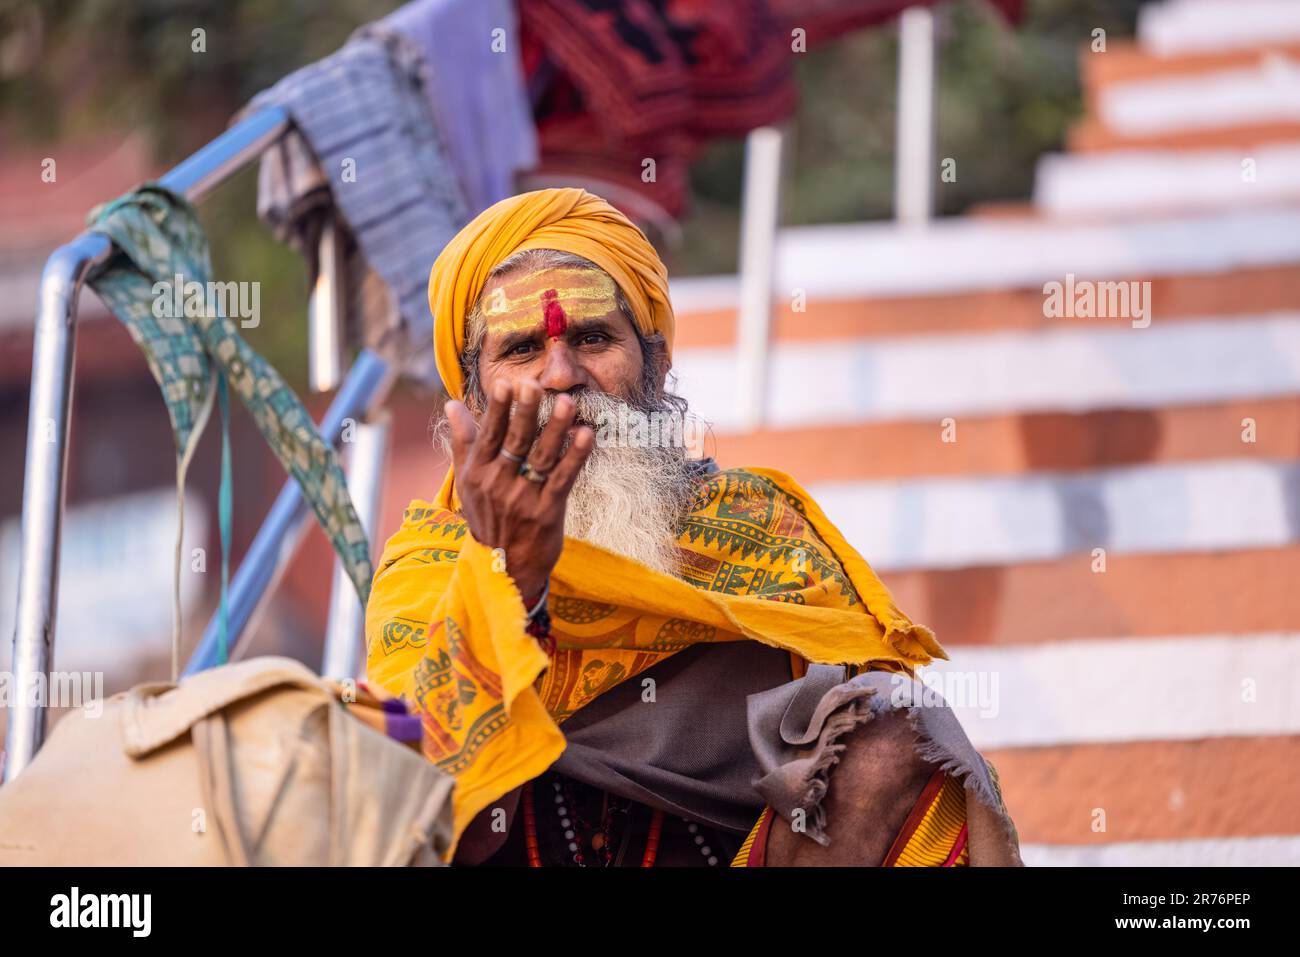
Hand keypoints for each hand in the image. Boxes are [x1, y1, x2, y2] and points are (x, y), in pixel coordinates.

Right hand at [444, 378, 593, 600]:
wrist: (503, 569)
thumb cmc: (487, 516)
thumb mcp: (467, 480)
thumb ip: (462, 440)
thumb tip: (451, 404)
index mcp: (478, 472)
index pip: (489, 434)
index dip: (498, 408)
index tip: (506, 382)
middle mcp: (498, 484)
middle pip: (515, 441)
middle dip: (525, 412)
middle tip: (534, 384)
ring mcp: (523, 499)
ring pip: (542, 457)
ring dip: (555, 428)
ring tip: (566, 402)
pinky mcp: (547, 513)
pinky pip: (563, 479)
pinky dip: (576, 457)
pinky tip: (587, 435)